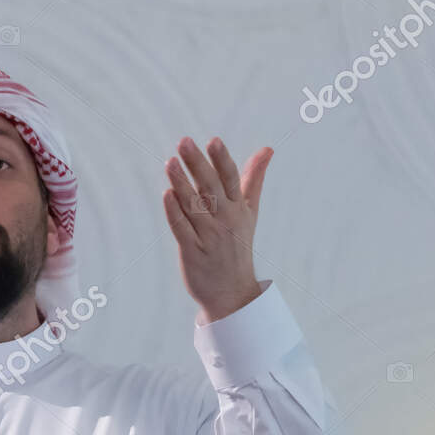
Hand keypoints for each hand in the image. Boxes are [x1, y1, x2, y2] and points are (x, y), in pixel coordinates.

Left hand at [161, 137, 271, 323]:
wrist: (233, 293)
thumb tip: (267, 149)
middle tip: (184, 142)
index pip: (231, 179)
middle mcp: (225, 220)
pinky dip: (175, 212)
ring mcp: (209, 237)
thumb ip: (253, 178)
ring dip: (181, 183)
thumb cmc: (238, 246)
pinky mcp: (192, 253)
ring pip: (193, 206)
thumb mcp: (250, 212)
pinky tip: (167, 195)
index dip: (222, 160)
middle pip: (210, 188)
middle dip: (197, 164)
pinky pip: (182, 229)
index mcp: (238, 208)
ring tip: (170, 162)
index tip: (214, 141)